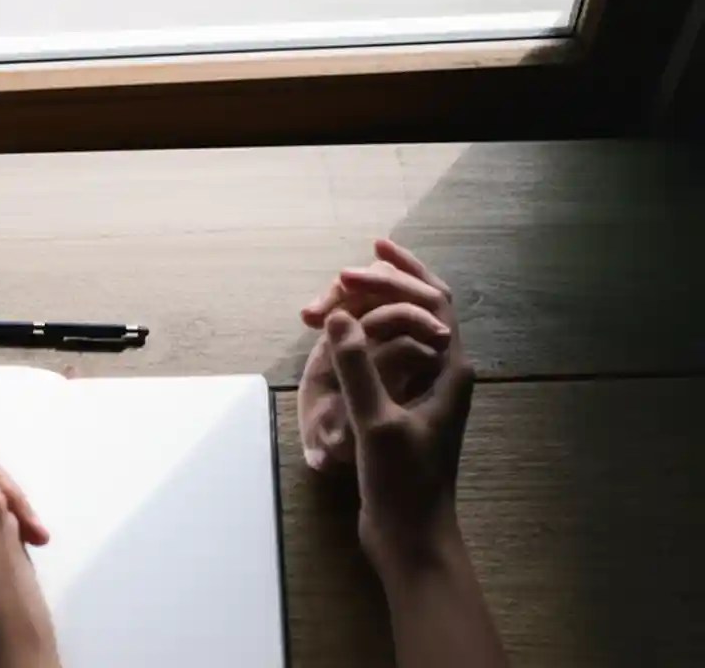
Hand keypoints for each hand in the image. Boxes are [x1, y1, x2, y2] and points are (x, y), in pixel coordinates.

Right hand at [297, 239, 451, 469]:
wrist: (411, 536)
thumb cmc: (403, 484)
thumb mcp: (376, 423)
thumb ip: (358, 368)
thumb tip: (339, 316)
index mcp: (450, 369)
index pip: (433, 301)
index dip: (403, 272)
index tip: (369, 250)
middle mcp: (444, 373)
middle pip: (422, 309)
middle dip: (385, 285)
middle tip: (341, 276)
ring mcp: (426, 391)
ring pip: (404, 333)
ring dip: (374, 309)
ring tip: (337, 296)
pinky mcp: (406, 408)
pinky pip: (388, 356)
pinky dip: (366, 337)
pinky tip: (342, 337)